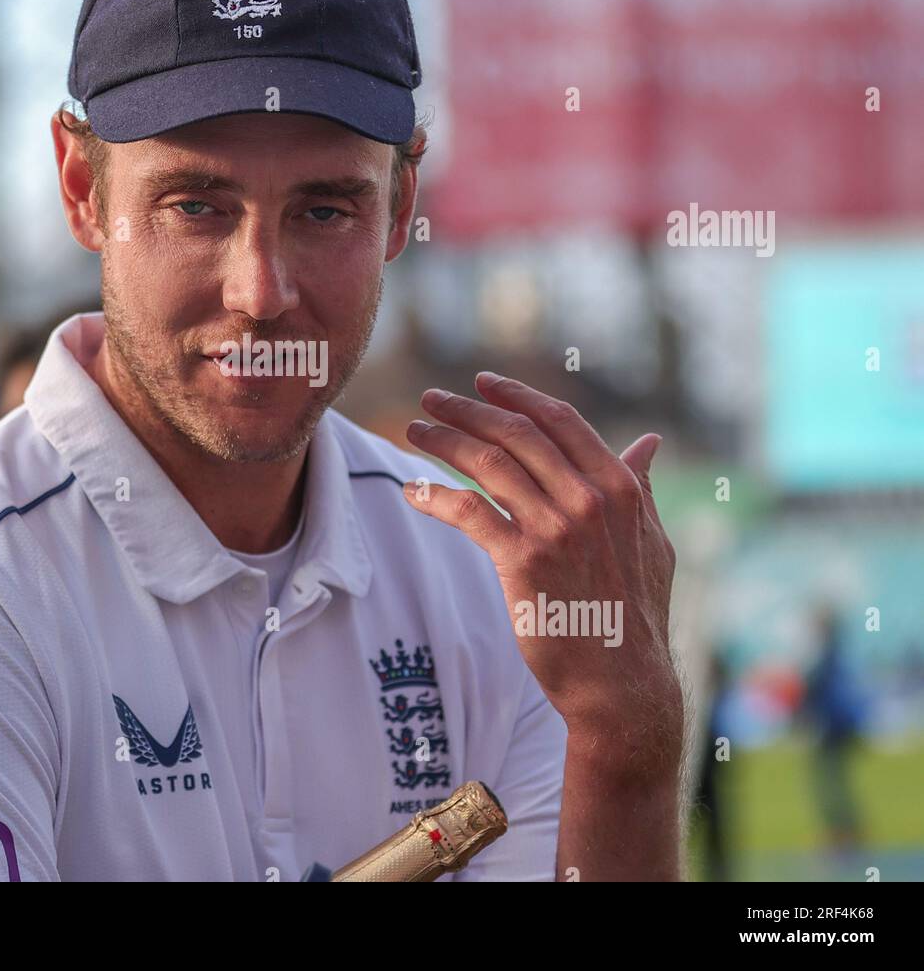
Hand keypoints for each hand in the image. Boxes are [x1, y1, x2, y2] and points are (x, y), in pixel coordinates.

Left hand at [403, 372, 680, 752]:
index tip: (483, 382)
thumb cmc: (634, 615)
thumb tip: (648, 442)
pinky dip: (435, 496)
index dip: (516, 396)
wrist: (622, 682)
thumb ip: (641, 488)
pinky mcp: (523, 562)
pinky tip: (413, 491)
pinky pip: (469, 512)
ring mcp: (555, 529)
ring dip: (444, 442)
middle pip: (516, 435)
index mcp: (619, 487)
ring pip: (488, 465)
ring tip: (413, 432)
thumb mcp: (652, 543)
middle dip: (468, 410)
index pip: (559, 421)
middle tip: (432, 399)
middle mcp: (588, 500)